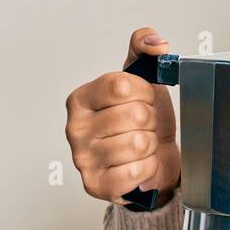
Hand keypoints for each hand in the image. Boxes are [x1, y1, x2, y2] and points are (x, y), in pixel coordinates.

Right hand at [63, 27, 181, 206]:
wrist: (153, 159)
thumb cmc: (143, 121)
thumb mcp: (143, 80)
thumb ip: (145, 49)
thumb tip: (155, 43)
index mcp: (81, 99)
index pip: (121, 85)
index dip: (145, 92)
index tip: (144, 99)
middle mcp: (75, 129)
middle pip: (135, 115)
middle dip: (151, 120)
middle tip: (145, 127)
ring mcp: (83, 159)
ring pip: (139, 144)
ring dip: (150, 145)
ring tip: (142, 145)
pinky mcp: (96, 185)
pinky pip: (138, 171)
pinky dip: (148, 168)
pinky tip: (140, 165)